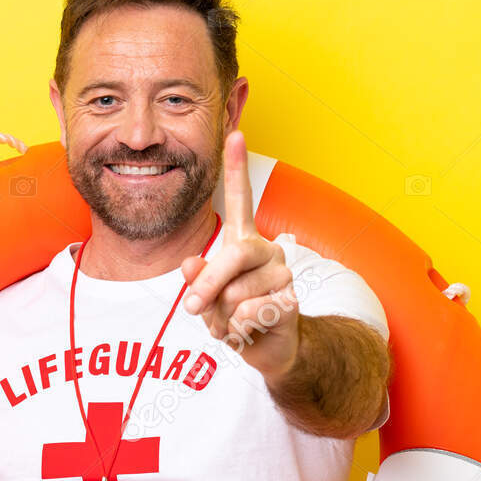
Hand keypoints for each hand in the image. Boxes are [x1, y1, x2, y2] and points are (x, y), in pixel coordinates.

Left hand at [180, 129, 300, 381]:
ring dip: (222, 317)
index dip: (237, 168)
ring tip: (232, 321)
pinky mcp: (290, 301)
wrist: (270, 347)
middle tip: (189, 307)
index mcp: (244, 241)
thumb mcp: (207, 297)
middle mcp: (267, 250)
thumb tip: (190, 264)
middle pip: (233, 256)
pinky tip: (249, 329)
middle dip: (207, 285)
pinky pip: (252, 313)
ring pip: (236, 293)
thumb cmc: (235, 314)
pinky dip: (239, 329)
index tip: (236, 133)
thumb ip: (198, 280)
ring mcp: (283, 274)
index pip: (240, 200)